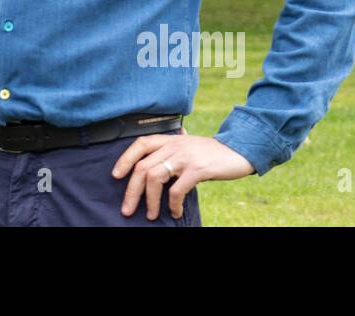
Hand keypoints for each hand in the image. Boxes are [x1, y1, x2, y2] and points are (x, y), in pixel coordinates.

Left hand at [112, 128, 253, 220]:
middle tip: (127, 209)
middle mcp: (173, 145)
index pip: (139, 144)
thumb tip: (152, 166)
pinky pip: (177, 190)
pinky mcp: (197, 169)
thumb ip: (171, 151)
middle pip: (142, 167)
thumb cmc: (210, 153)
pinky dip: (172, 204)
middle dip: (131, 190)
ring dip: (149, 201)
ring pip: (154, 178)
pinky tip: (175, 212)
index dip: (124, 159)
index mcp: (169, 139)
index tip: (115, 175)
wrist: (238, 151)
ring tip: (151, 215)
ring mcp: (184, 156)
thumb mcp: (187, 146)